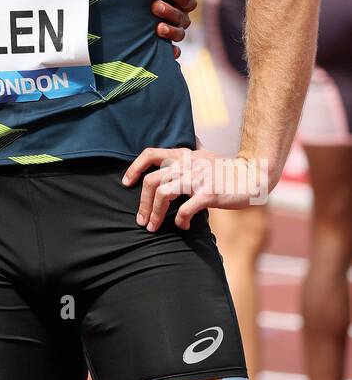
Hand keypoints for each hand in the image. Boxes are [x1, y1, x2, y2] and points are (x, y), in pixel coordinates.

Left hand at [121, 147, 269, 231]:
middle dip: (143, 203)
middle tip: (142, 220)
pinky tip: (182, 226)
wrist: (254, 176)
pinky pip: (186, 208)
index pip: (151, 154)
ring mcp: (199, 178)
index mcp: (184, 156)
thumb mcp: (205, 156)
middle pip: (152, 180)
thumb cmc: (228, 171)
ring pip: (164, 194)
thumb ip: (190, 156)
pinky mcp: (210, 192)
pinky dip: (180, 220)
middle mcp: (188, 164)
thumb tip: (180, 153)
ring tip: (153, 227)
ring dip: (155, 213)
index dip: (134, 167)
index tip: (126, 182)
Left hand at [152, 0, 201, 57]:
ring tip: (158, 28)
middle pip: (183, 18)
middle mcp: (179, 17)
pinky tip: (168, 52)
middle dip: (170, 12)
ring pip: (179, 35)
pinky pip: (172, 52)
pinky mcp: (162, 45)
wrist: (130, 3)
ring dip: (171, 31)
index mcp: (181, 0)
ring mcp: (172, 31)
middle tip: (154, 5)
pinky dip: (171, 52)